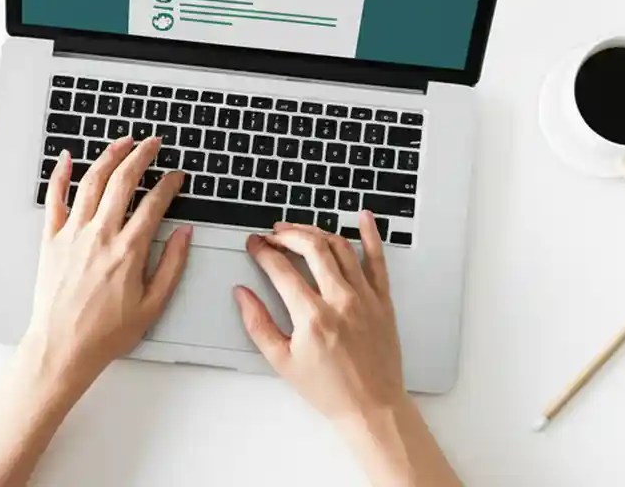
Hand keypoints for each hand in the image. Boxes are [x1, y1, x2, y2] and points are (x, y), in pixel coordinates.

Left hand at [24, 135, 191, 389]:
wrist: (62, 348)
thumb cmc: (106, 333)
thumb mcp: (152, 305)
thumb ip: (172, 265)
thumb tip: (185, 234)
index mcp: (128, 251)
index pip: (154, 204)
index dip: (169, 184)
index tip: (176, 176)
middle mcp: (100, 235)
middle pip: (123, 181)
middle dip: (141, 155)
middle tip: (152, 143)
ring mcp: (72, 234)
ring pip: (92, 182)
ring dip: (109, 156)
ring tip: (123, 141)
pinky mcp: (51, 239)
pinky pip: (55, 199)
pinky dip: (60, 174)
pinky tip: (68, 157)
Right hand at [234, 213, 405, 423]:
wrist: (371, 407)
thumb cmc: (329, 390)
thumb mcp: (282, 362)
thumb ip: (258, 324)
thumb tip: (242, 294)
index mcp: (313, 317)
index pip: (282, 269)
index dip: (263, 251)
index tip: (255, 245)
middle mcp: (340, 301)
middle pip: (311, 248)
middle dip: (287, 234)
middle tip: (273, 234)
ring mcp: (365, 298)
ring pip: (340, 247)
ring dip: (317, 231)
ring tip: (300, 231)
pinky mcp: (383, 300)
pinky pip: (378, 260)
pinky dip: (371, 235)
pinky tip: (364, 217)